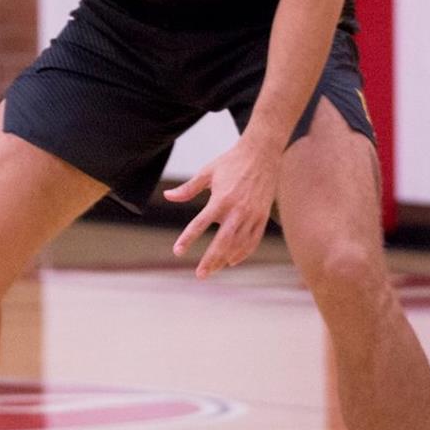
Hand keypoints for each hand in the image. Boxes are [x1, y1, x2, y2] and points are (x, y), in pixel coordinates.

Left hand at [164, 138, 281, 277]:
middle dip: (211, 260)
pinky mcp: (263, 217)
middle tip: (200, 274)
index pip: (200, 224)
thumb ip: (187, 188)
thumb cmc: (231, 162)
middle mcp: (238, 210)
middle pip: (222, 242)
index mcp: (221, 199)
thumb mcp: (206, 172)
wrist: (262, 154)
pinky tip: (232, 261)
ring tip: (213, 270)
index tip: (178, 251)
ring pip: (238, 245)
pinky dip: (242, 253)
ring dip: (225, 260)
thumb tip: (167, 196)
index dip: (188, 238)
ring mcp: (252, 215)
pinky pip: (252, 241)